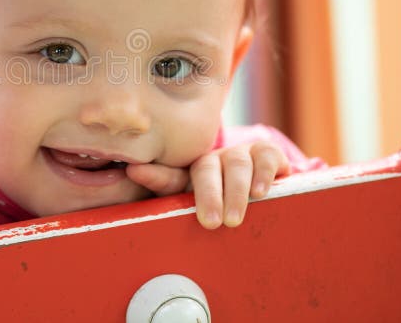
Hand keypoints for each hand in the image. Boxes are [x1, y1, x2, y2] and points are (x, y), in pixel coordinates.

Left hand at [126, 141, 289, 228]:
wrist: (263, 191)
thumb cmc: (224, 208)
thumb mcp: (198, 216)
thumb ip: (177, 221)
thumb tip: (147, 245)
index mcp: (190, 177)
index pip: (171, 177)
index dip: (154, 175)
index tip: (135, 172)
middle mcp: (212, 163)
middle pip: (205, 169)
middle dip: (207, 194)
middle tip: (210, 223)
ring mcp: (238, 156)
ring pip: (235, 163)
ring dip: (235, 191)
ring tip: (234, 219)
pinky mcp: (265, 154)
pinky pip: (264, 156)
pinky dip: (263, 173)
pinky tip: (261, 192)